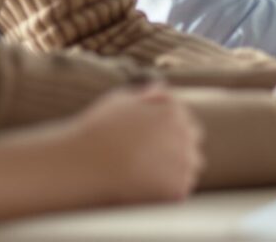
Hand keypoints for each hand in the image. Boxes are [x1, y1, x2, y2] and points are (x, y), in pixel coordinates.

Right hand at [72, 85, 203, 203]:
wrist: (82, 163)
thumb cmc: (96, 130)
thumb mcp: (120, 100)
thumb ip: (147, 94)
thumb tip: (162, 87)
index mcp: (173, 111)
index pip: (184, 119)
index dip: (168, 129)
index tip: (151, 139)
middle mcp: (184, 133)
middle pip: (193, 139)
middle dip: (178, 145)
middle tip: (153, 156)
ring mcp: (183, 161)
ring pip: (192, 164)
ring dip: (179, 167)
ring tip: (152, 173)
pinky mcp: (177, 188)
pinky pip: (182, 188)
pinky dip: (171, 190)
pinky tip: (151, 189)